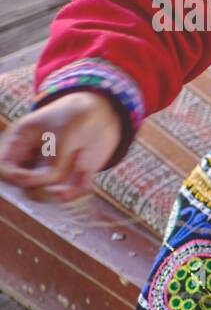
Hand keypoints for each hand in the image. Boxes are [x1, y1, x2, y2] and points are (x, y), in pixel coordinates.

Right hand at [0, 91, 122, 201]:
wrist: (101, 114)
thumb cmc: (76, 115)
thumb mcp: (66, 130)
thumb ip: (55, 156)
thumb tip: (46, 180)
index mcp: (20, 143)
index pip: (4, 168)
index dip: (13, 177)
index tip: (30, 177)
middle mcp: (30, 161)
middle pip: (24, 187)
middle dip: (43, 188)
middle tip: (65, 176)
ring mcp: (49, 172)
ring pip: (46, 195)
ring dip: (63, 191)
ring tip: (82, 174)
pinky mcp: (69, 179)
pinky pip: (69, 194)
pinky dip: (80, 190)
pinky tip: (89, 176)